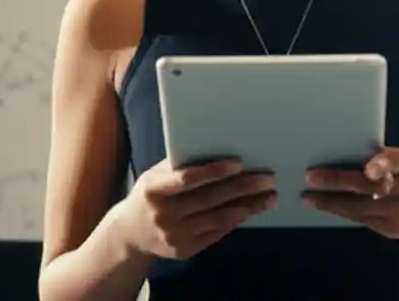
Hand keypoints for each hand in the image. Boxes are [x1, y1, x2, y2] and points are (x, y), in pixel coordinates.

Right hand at [116, 157, 275, 260]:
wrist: (130, 233)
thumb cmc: (151, 194)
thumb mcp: (156, 176)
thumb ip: (181, 165)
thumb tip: (219, 147)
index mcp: (153, 190)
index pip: (187, 179)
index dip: (214, 171)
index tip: (239, 163)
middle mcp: (163, 215)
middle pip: (209, 199)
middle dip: (242, 188)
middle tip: (268, 179)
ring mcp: (173, 236)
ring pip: (218, 219)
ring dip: (247, 207)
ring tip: (269, 196)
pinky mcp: (184, 250)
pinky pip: (216, 233)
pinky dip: (235, 220)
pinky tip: (251, 209)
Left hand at [302, 147, 398, 238]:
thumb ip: (379, 155)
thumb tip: (337, 146)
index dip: (387, 163)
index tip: (368, 167)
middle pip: (373, 185)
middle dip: (340, 180)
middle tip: (311, 176)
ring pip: (362, 205)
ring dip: (330, 200)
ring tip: (308, 194)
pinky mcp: (392, 228)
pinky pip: (360, 218)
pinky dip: (337, 210)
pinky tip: (320, 204)